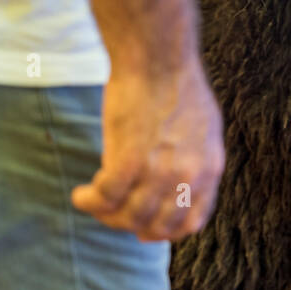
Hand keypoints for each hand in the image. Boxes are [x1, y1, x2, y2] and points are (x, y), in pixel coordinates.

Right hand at [72, 54, 224, 241]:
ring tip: (92, 201)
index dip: (165, 231)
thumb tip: (180, 182)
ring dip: (106, 215)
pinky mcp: (129, 160)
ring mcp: (159, 171)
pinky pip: (105, 198)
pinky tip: (81, 195)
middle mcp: (187, 176)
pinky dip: (89, 202)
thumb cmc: (176, 85)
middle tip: (114, 213)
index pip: (192, 222)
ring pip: (129, 217)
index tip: (146, 225)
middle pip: (158, 227)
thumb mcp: (204, 128)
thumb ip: (195, 159)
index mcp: (209, 169)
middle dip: (132, 226)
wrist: (158, 58)